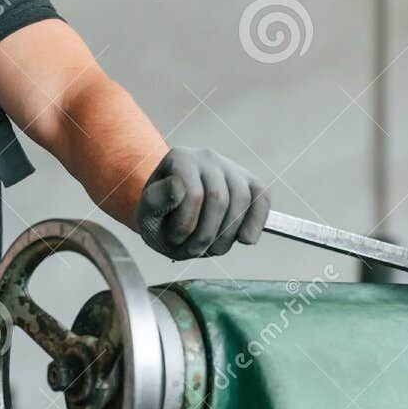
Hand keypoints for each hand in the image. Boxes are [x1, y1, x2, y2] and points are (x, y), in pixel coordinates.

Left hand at [133, 147, 269, 259]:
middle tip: (192, 251)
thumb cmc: (160, 217)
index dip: (185, 225)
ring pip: (241, 201)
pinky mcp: (249, 181)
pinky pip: (261, 198)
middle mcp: (207, 157)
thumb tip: (178, 186)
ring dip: (227, 236)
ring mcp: (231, 167)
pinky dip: (256, 222)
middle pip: (218, 198)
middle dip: (206, 235)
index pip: (192, 194)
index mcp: (179, 158)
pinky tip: (244, 240)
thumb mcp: (146, 213)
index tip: (173, 240)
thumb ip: (155, 200)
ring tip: (210, 248)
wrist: (173, 215)